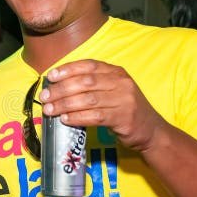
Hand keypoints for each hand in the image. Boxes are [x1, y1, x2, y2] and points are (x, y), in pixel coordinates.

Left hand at [40, 59, 168, 151]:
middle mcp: (121, 83)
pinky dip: (77, 117)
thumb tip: (59, 85)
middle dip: (61, 89)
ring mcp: (124, 100)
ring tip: (50, 110)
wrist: (152, 130)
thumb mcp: (113, 90)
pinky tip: (65, 119)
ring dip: (65, 105)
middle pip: (85, 82)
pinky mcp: (124, 118)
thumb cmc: (125, 109)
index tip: (51, 76)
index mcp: (116, 72)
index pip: (89, 65)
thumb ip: (92, 85)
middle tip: (45, 97)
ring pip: (88, 99)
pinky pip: (95, 116)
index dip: (68, 69)